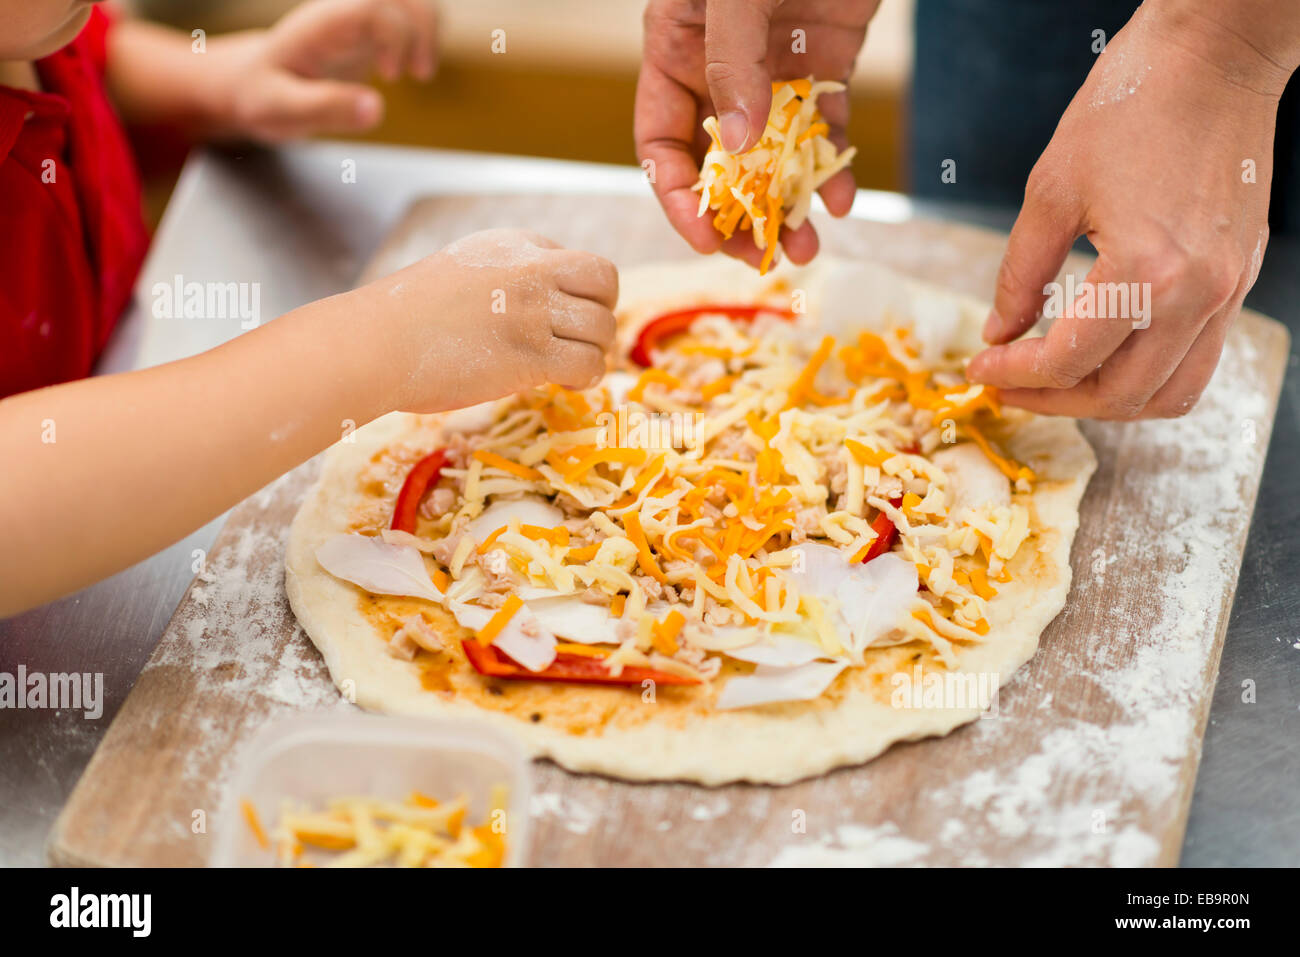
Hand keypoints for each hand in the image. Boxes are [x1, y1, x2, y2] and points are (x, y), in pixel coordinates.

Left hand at [211, 0, 438, 141]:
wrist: (252, 81)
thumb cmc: (263, 95)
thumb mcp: (282, 110)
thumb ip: (325, 108)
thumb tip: (377, 109)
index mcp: (321, 25)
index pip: (372, 7)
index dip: (395, 36)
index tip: (391, 76)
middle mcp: (342, 11)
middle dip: (423, 26)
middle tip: (418, 74)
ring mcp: (358, 17)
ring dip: (430, 28)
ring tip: (421, 73)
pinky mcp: (370, 29)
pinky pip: (409, 13)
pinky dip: (426, 33)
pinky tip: (416, 65)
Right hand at [363, 230, 618, 411]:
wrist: (375, 343)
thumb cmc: (401, 318)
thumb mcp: (459, 272)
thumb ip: (499, 280)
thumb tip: (526, 311)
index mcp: (513, 244)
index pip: (574, 261)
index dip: (573, 295)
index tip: (553, 321)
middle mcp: (530, 269)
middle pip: (604, 280)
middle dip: (601, 311)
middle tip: (578, 339)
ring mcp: (534, 309)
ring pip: (602, 326)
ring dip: (594, 351)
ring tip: (568, 368)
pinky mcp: (533, 353)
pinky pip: (590, 363)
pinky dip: (587, 378)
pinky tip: (564, 384)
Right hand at [636, 0, 876, 268]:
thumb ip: (731, 60)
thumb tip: (735, 146)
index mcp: (674, 47)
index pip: (660, 142)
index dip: (678, 197)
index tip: (706, 239)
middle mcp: (717, 68)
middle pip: (716, 163)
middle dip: (737, 216)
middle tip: (763, 258)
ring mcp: (773, 70)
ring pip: (771, 157)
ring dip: (786, 206)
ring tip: (805, 249)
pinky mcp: (824, 66)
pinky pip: (821, 130)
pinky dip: (830, 168)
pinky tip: (839, 199)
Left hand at [966, 2, 1298, 418]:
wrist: (1215, 56)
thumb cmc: (1132, 105)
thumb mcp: (1051, 191)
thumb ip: (1021, 274)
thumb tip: (1000, 331)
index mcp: (1147, 271)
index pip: (1070, 361)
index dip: (1014, 375)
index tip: (980, 369)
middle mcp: (1197, 295)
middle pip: (1119, 395)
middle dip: (1052, 401)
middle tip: (1007, 386)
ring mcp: (1227, 292)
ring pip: (1167, 394)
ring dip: (1104, 401)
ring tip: (1053, 383)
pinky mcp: (1238, 280)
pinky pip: (1196, 361)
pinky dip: (1147, 376)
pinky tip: (1103, 356)